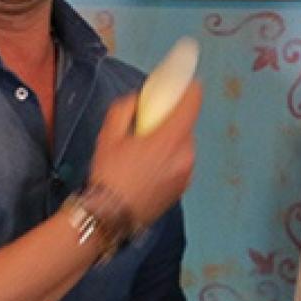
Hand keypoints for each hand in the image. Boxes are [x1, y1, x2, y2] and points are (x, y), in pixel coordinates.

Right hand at [89, 82, 201, 228]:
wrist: (111, 217)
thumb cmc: (109, 175)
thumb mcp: (108, 136)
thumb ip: (125, 109)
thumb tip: (137, 100)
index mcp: (170, 139)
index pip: (192, 103)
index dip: (190, 89)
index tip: (185, 83)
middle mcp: (185, 155)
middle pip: (186, 125)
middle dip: (172, 120)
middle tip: (150, 124)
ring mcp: (187, 174)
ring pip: (183, 146)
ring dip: (171, 141)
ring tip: (146, 150)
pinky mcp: (183, 188)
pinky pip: (181, 163)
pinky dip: (170, 159)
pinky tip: (149, 168)